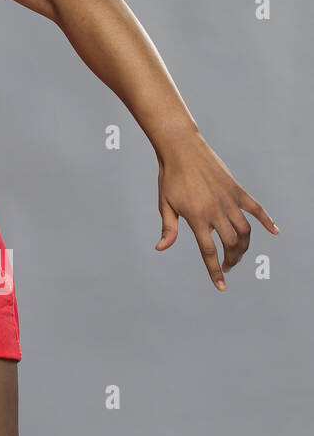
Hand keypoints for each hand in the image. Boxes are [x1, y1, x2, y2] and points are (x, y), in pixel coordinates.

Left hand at [154, 131, 278, 290]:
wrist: (182, 150)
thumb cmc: (170, 178)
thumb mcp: (165, 205)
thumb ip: (168, 229)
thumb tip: (161, 248)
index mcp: (196, 217)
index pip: (208, 251)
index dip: (215, 271)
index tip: (221, 286)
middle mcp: (216, 211)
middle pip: (231, 244)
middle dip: (232, 259)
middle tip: (228, 265)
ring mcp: (229, 200)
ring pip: (245, 230)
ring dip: (245, 246)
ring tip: (238, 253)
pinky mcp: (237, 190)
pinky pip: (256, 208)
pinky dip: (267, 220)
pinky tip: (275, 231)